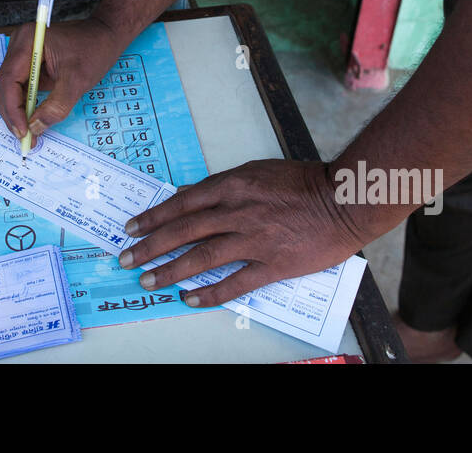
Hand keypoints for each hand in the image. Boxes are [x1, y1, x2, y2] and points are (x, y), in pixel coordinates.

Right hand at [0, 16, 123, 143]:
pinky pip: (16, 88)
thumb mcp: (78, 81)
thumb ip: (56, 106)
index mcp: (27, 42)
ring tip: (29, 132)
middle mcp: (18, 46)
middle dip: (11, 114)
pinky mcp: (26, 64)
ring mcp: (20, 55)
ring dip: (14, 112)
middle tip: (26, 137)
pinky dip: (21, 106)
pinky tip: (30, 119)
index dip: (13, 109)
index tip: (23, 131)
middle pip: (2, 86)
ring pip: (5, 90)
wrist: (103, 35)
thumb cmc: (93, 50)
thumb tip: (35, 128)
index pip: (9, 81)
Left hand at [116, 160, 369, 306]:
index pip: (181, 203)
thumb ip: (222, 186)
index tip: (132, 228)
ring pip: (202, 258)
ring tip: (149, 281)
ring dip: (171, 271)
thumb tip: (190, 196)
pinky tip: (191, 299)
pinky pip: (236, 282)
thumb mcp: (256, 172)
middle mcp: (237, 212)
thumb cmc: (303, 182)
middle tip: (127, 259)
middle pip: (183, 231)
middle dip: (150, 246)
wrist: (344, 199)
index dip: (153, 217)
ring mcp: (254, 239)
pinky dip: (211, 293)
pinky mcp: (273, 264)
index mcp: (232, 186)